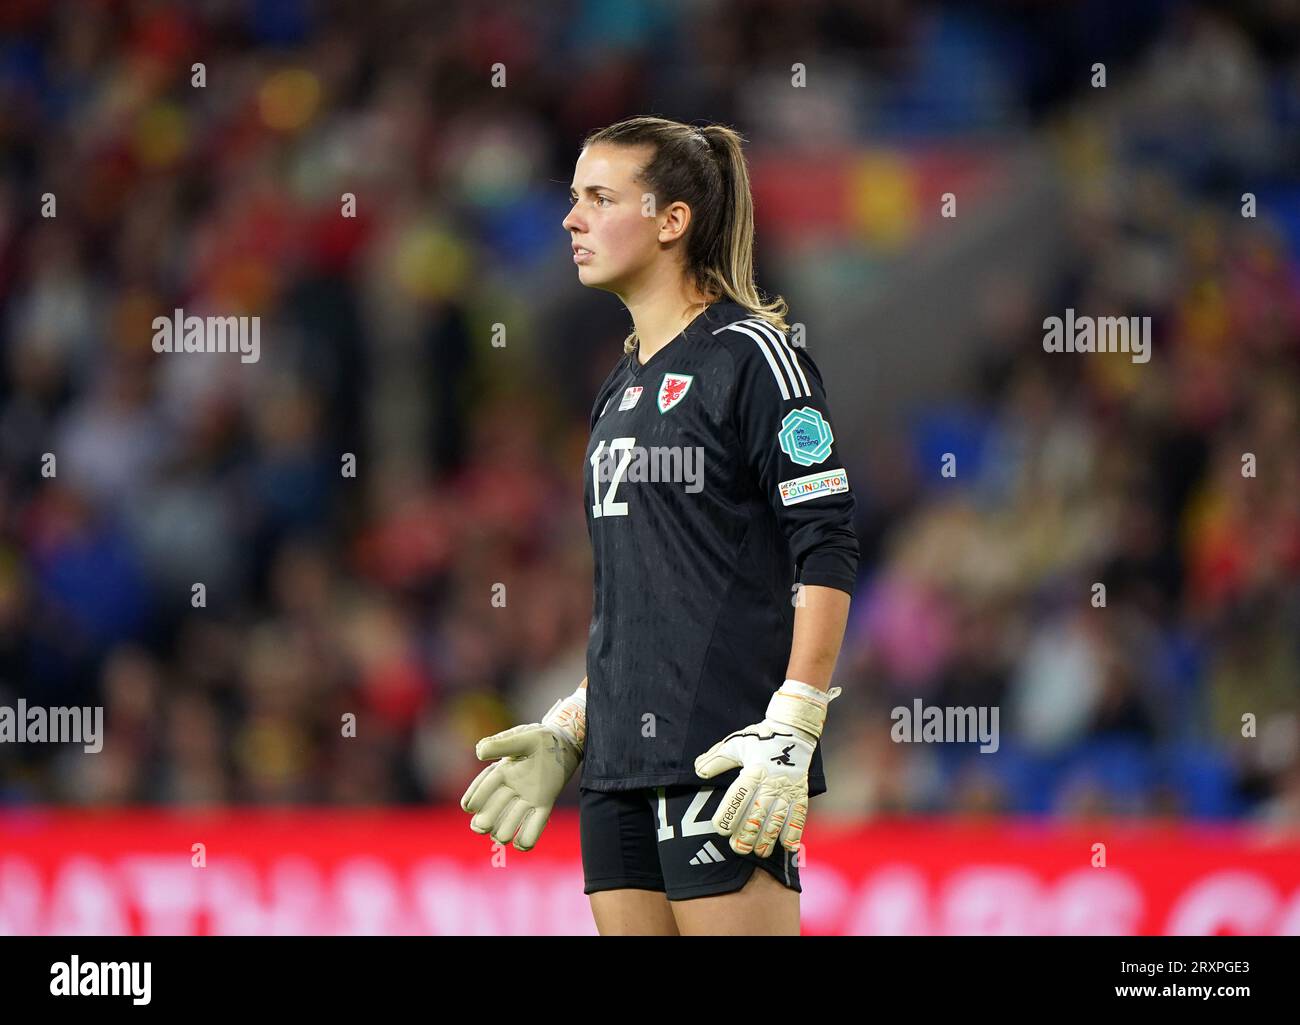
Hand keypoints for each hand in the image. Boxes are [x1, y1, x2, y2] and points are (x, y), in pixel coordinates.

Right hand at [460, 686, 585, 850]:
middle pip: (492, 812)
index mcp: (502, 772)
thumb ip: (501, 744)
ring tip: (502, 835)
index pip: (483, 788)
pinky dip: (526, 839)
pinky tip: (521, 844)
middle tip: (482, 826)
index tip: (469, 807)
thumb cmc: (541, 739)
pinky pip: (533, 828)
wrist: (564, 744)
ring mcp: (526, 800)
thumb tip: (479, 752)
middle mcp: (511, 789)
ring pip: (508, 824)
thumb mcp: (522, 737)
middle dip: (485, 821)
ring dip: (504, 831)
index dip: (474, 799)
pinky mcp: (543, 806)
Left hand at [694, 680, 839, 857]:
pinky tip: (787, 847)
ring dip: (768, 838)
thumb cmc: (759, 739)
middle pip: (758, 813)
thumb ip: (716, 759)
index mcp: (753, 770)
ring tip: (759, 852)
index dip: (729, 814)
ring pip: (778, 818)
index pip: (739, 795)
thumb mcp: (735, 744)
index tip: (721, 829)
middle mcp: (771, 782)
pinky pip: (799, 816)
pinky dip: (794, 832)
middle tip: (737, 848)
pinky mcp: (800, 793)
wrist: (793, 731)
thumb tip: (698, 771)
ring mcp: (787, 790)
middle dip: (748, 834)